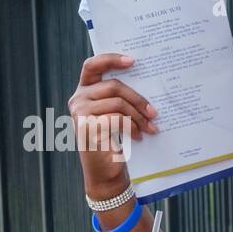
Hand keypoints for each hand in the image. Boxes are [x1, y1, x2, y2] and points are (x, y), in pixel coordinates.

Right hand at [68, 52, 158, 193]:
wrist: (105, 172)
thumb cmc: (114, 141)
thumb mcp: (116, 115)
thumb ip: (121, 98)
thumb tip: (147, 84)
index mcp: (84, 90)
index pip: (93, 65)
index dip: (111, 59)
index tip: (133, 60)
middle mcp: (78, 99)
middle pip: (114, 86)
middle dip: (138, 99)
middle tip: (154, 113)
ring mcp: (79, 113)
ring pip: (118, 103)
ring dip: (139, 116)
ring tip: (150, 128)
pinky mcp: (86, 127)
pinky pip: (117, 119)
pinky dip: (132, 127)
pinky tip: (139, 136)